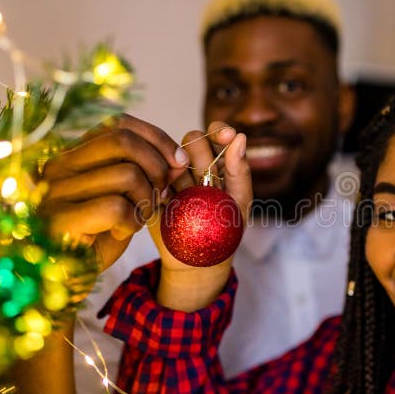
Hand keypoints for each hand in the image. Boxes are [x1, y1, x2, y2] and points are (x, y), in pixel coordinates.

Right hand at [38, 114, 189, 272]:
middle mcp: (59, 165)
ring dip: (146, 200)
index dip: (157, 137)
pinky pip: (117, 208)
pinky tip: (120, 232)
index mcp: (72, 153)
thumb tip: (179, 159)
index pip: (119, 123)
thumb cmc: (99, 233)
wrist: (65, 276)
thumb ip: (147, 172)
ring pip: (127, 174)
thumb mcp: (126, 195)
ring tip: (137, 218)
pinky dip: (131, 223)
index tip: (179, 160)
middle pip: (123, 140)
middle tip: (162, 193)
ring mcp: (56, 191)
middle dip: (157, 166)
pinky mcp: (60, 219)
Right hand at [148, 121, 251, 310]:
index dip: (219, 130)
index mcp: (217, 163)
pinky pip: (153, 177)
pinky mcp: (153, 190)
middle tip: (206, 181)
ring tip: (188, 199)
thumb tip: (240, 136)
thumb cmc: (225, 232)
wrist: (198, 263)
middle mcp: (193, 164)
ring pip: (171, 156)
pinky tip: (170, 203)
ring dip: (181, 174)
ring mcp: (171, 176)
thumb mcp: (240, 203)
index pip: (216, 133)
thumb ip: (241, 171)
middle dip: (202, 155)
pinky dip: (163, 187)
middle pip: (193, 140)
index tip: (227, 135)